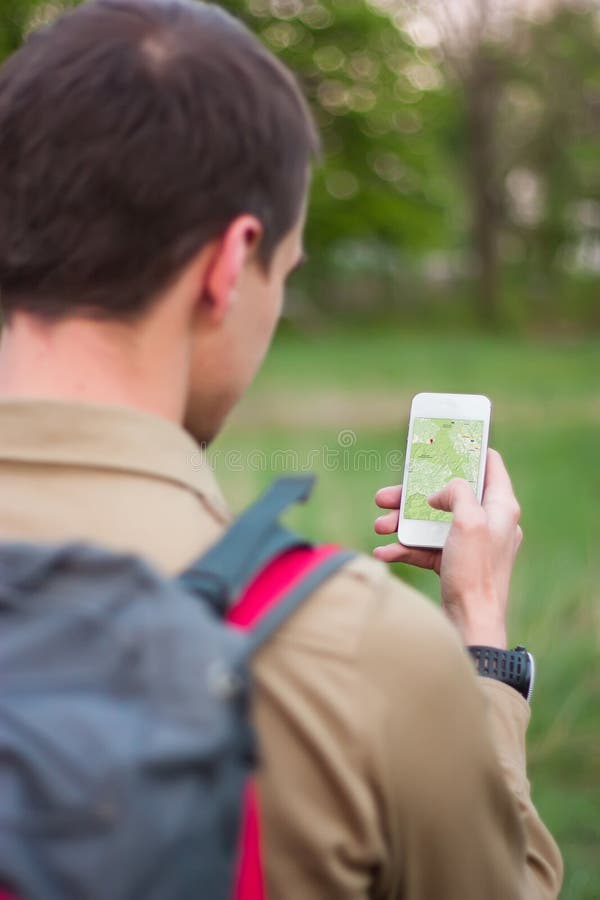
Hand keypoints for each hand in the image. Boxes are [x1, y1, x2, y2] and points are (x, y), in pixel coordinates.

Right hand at [373, 449, 522, 647]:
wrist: (471, 623)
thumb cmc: (476, 572)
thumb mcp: (470, 520)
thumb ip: (457, 492)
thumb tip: (441, 491)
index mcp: (501, 507)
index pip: (490, 464)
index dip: (468, 449)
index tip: (443, 441)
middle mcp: (488, 522)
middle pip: (448, 494)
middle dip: (414, 493)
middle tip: (388, 493)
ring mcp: (469, 543)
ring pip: (431, 520)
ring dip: (402, 521)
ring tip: (380, 524)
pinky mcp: (453, 563)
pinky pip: (425, 547)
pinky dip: (404, 547)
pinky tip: (384, 552)